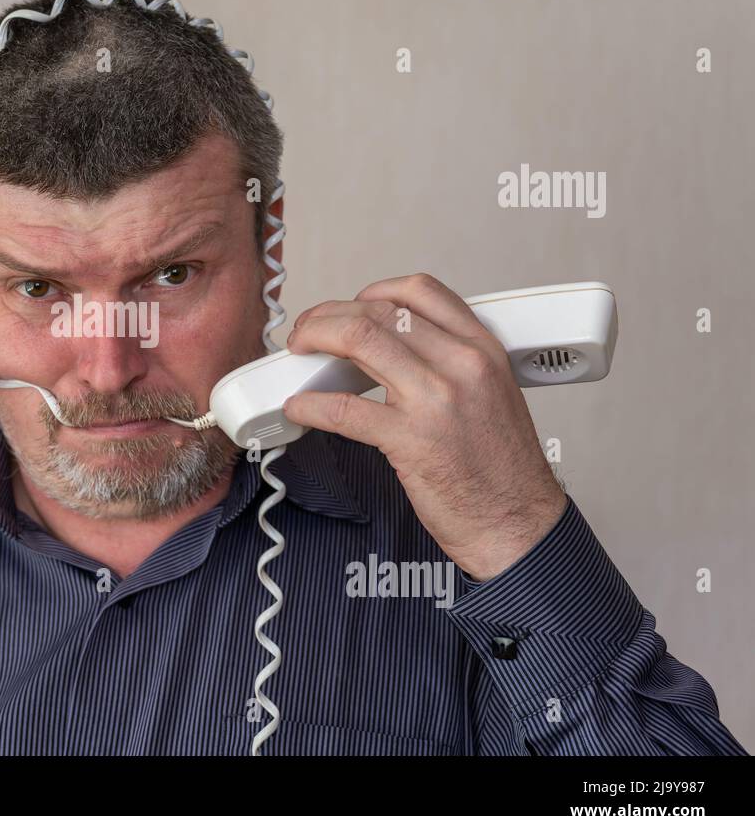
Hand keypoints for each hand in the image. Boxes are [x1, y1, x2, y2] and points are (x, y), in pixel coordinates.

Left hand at [281, 273, 567, 580]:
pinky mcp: (411, 440)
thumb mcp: (491, 393)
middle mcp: (461, 365)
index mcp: (482, 349)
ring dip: (314, 340)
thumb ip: (449, 363)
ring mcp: (436, 400)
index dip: (372, 291)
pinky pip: (343, 409)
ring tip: (299, 353)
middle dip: (329, 315)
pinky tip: (298, 407)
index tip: (350, 306)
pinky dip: (309, 404)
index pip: (419, 291)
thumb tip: (388, 348)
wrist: (518, 523)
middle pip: (378, 311)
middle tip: (308, 331)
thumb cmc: (502, 468)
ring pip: (358, 340)